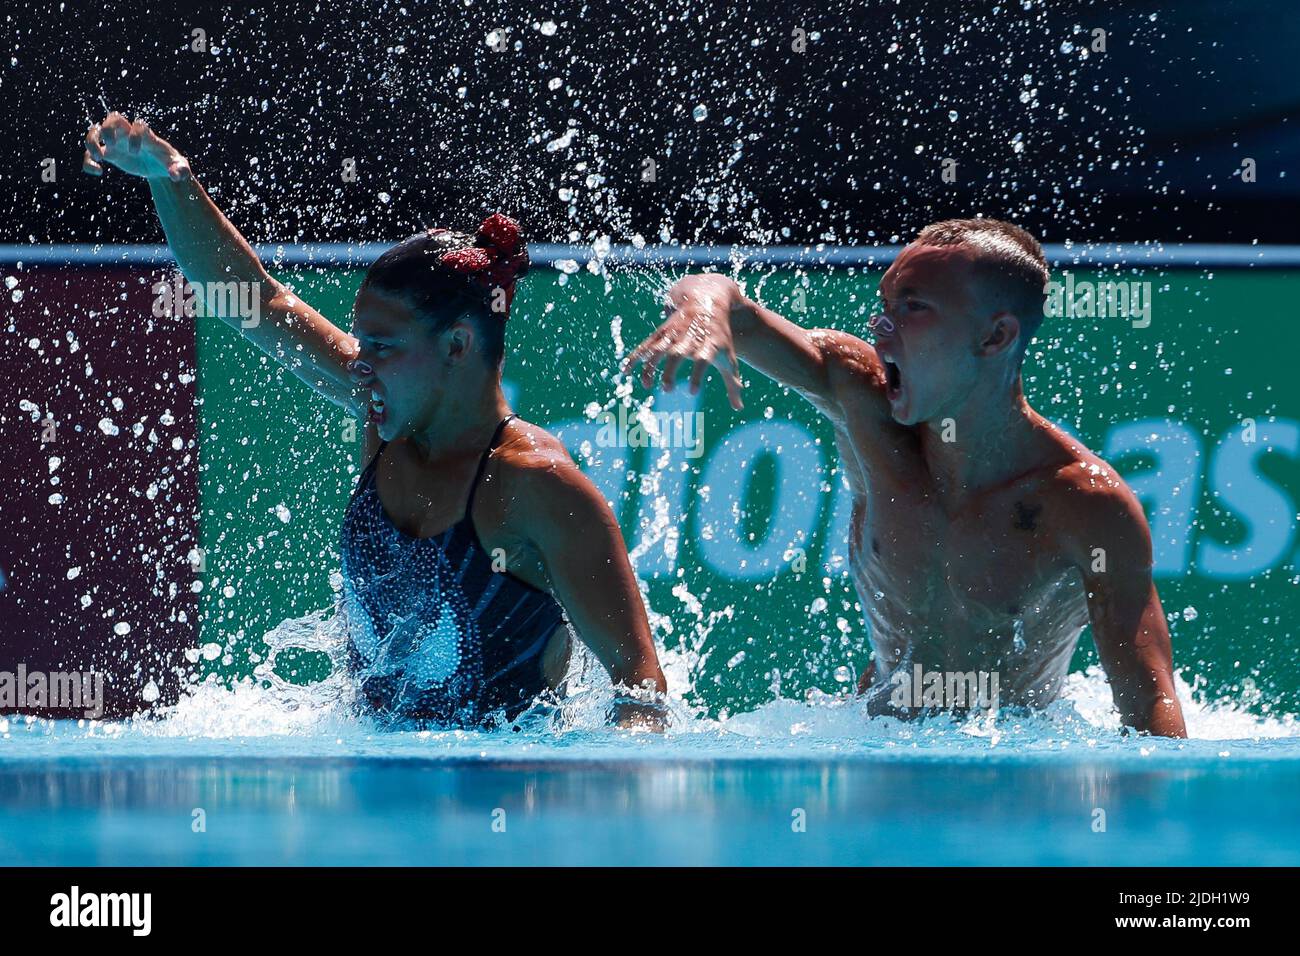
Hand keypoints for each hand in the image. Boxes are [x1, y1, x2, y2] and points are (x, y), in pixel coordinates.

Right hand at [83, 111, 190, 181]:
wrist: (161, 168)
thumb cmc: (171, 163)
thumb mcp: (180, 167)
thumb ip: (180, 170)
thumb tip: (175, 175)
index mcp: (147, 136)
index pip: (139, 126)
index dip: (135, 135)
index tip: (136, 152)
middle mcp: (130, 134)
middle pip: (113, 118)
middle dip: (108, 129)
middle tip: (111, 145)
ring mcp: (118, 142)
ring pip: (97, 130)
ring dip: (91, 140)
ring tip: (98, 157)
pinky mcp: (110, 153)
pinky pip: (91, 152)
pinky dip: (88, 160)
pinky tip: (97, 172)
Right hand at [622, 273, 745, 409]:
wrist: (708, 300)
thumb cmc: (720, 336)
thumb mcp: (729, 357)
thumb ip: (732, 383)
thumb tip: (738, 408)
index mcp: (708, 344)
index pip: (703, 360)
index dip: (697, 375)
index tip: (691, 392)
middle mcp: (689, 338)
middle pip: (678, 354)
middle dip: (670, 371)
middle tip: (666, 390)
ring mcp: (674, 333)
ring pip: (659, 349)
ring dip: (650, 367)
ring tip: (645, 386)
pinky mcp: (662, 331)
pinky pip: (646, 345)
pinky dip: (635, 356)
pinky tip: (625, 371)